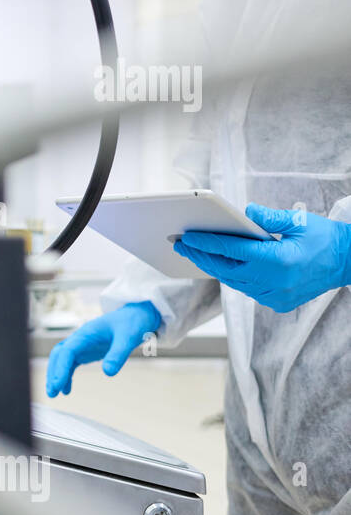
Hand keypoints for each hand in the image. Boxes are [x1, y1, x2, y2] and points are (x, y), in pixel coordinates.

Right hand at [46, 301, 161, 396]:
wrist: (136, 315)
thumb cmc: (132, 323)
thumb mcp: (128, 338)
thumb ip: (117, 354)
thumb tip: (108, 373)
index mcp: (86, 333)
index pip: (67, 351)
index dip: (60, 368)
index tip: (57, 384)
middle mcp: (80, 338)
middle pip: (59, 355)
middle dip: (53, 373)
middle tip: (52, 392)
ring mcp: (82, 344)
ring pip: (62, 360)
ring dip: (56, 375)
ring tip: (54, 394)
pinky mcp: (86, 351)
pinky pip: (71, 363)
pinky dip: (66, 375)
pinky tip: (67, 390)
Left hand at [173, 204, 350, 312]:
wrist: (349, 263)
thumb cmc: (325, 238)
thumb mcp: (300, 221)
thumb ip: (270, 218)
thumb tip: (246, 211)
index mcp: (277, 260)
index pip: (231, 251)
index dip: (206, 244)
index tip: (187, 238)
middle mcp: (273, 281)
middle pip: (225, 269)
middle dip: (201, 257)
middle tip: (181, 245)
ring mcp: (275, 295)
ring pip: (233, 282)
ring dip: (215, 268)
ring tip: (196, 254)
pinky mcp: (278, 303)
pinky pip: (247, 290)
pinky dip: (234, 278)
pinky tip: (222, 266)